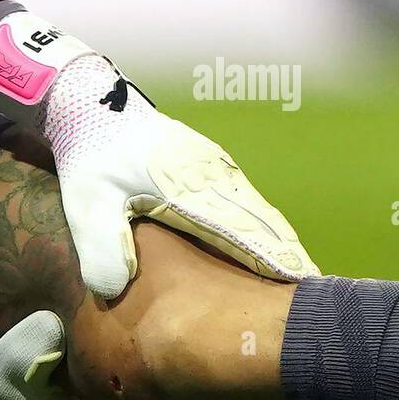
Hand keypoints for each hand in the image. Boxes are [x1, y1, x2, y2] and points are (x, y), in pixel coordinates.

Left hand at [0, 12, 319, 297]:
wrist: (92, 106)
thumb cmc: (90, 158)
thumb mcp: (86, 202)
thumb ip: (101, 245)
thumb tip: (115, 289)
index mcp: (189, 187)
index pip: (241, 230)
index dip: (269, 259)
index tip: (297, 285)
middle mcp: (212, 174)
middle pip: (260, 221)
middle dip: (286, 256)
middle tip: (313, 293)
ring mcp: (215, 166)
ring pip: (257, 209)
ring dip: (278, 241)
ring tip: (301, 277)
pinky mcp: (210, 163)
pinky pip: (244, 198)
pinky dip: (262, 224)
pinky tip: (270, 245)